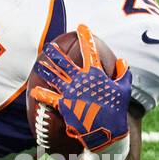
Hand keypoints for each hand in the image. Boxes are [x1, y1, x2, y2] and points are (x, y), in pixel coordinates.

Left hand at [29, 24, 131, 155]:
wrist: (107, 132)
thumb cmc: (117, 110)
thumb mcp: (124, 90)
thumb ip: (123, 73)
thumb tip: (123, 60)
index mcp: (96, 74)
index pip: (90, 51)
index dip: (86, 37)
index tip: (82, 26)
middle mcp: (81, 80)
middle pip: (65, 62)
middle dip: (56, 53)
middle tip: (50, 46)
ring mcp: (71, 92)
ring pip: (54, 77)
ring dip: (46, 70)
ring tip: (39, 63)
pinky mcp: (64, 105)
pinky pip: (49, 97)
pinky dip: (41, 94)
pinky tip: (34, 91)